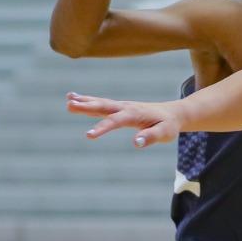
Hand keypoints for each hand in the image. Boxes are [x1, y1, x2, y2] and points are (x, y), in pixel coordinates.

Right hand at [67, 92, 182, 147]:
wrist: (173, 113)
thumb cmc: (169, 125)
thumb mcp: (165, 133)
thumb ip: (151, 137)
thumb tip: (136, 142)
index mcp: (135, 114)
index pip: (115, 121)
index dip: (102, 128)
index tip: (88, 135)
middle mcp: (126, 107)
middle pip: (103, 106)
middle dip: (86, 106)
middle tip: (70, 105)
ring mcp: (121, 106)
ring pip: (100, 103)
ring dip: (84, 101)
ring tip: (68, 100)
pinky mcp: (119, 107)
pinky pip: (101, 103)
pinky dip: (87, 100)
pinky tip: (74, 98)